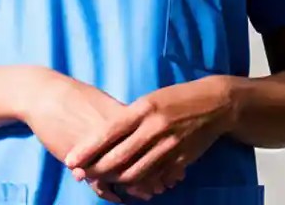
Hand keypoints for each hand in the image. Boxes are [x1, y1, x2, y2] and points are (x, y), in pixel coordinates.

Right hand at [17, 70, 184, 202]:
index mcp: (127, 115)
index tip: (176, 171)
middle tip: (162, 188)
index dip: (165, 159)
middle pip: (145, 160)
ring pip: (126, 173)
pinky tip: (117, 197)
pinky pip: (101, 180)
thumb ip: (123, 115)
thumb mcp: (105, 102)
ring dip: (136, 187)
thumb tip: (139, 123)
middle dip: (155, 177)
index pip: (154, 142)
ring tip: (145, 195)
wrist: (45, 94)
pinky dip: (109, 190)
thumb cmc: (75, 97)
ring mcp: (101, 147)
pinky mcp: (84, 157)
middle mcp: (119, 132)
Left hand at [64, 76, 237, 199]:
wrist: (214, 104)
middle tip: (81, 175)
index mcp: (143, 109)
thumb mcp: (149, 100)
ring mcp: (169, 146)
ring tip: (102, 180)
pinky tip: (130, 185)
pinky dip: (141, 184)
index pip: (108, 133)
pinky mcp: (181, 159)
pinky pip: (156, 177)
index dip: (87, 150)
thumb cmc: (176, 99)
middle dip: (96, 169)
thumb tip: (102, 137)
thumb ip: (128, 118)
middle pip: (118, 157)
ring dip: (115, 180)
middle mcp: (154, 128)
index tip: (70, 161)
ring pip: (135, 172)